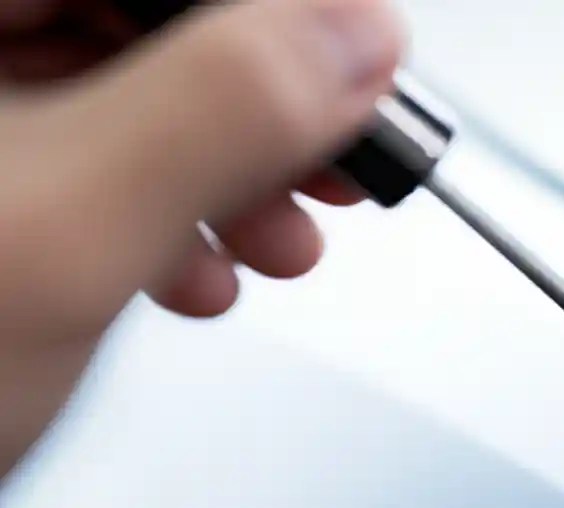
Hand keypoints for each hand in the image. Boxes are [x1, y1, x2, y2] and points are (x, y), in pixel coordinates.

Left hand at [0, 0, 402, 473]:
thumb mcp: (55, 239)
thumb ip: (216, 111)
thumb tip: (351, 35)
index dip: (259, 12)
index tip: (348, 56)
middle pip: (128, 16)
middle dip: (256, 99)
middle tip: (331, 156)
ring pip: (117, 88)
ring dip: (227, 167)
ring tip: (282, 234)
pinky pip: (84, 159)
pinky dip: (165, 214)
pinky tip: (198, 268)